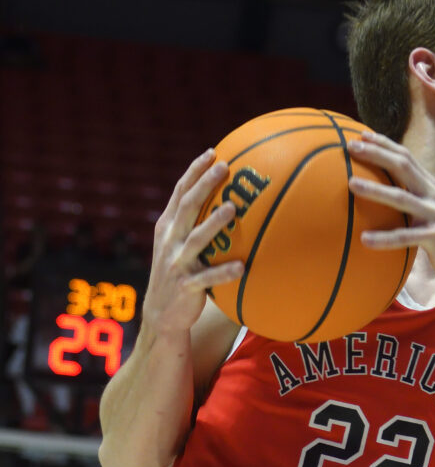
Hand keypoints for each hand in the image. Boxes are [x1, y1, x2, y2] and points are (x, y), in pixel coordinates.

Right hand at [141, 150, 243, 335]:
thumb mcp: (178, 243)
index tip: (212, 153)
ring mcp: (177, 263)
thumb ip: (193, 222)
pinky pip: (207, 278)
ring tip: (231, 208)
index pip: (180, 193)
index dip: (194, 172)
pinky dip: (223, 272)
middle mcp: (170, 241)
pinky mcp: (187, 286)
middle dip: (204, 185)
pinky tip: (242, 267)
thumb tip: (225, 196)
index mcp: (168, 227)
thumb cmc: (178, 271)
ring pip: (196, 239)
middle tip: (224, 167)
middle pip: (187, 208)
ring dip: (214, 223)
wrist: (161, 312)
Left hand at [347, 132, 434, 297]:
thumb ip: (415, 201)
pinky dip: (385, 239)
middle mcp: (434, 196)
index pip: (407, 158)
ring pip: (403, 199)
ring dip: (376, 190)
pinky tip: (364, 240)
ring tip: (350, 184)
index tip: (361, 134)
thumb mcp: (434, 214)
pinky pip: (407, 237)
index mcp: (431, 188)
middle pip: (404, 167)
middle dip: (377, 154)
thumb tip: (387, 195)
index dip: (385, 144)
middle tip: (350, 146)